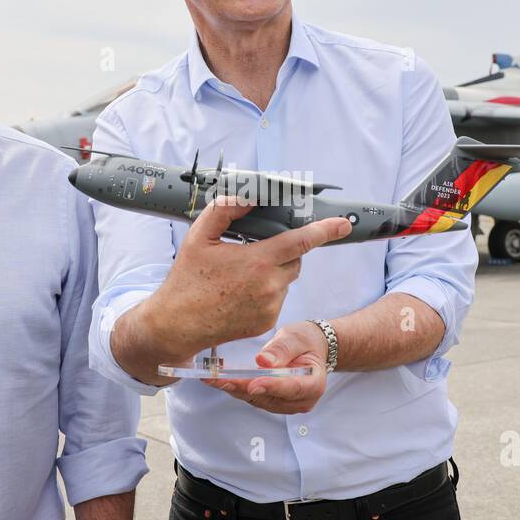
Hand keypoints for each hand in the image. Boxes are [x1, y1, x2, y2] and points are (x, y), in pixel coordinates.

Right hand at [146, 198, 351, 355]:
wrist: (176, 325)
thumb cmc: (186, 280)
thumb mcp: (200, 236)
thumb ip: (226, 210)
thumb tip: (249, 195)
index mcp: (257, 261)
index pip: (301, 241)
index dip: (325, 230)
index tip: (343, 224)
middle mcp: (270, 285)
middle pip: (295, 259)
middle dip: (284, 250)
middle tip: (255, 250)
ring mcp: (271, 307)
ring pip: (286, 280)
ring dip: (273, 272)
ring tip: (240, 276)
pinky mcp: (267, 322)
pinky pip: (277, 299)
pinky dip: (266, 292)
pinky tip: (240, 293)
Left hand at [204, 319, 330, 413]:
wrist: (309, 348)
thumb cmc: (305, 341)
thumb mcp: (296, 337)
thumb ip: (282, 349)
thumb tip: (263, 361)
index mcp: (313, 383)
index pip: (293, 388)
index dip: (272, 386)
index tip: (253, 383)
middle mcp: (301, 400)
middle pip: (270, 397)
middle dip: (243, 388)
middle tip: (220, 380)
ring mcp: (286, 404)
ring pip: (257, 400)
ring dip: (235, 389)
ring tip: (213, 379)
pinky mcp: (272, 402)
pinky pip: (252, 398)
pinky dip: (237, 389)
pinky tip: (220, 380)